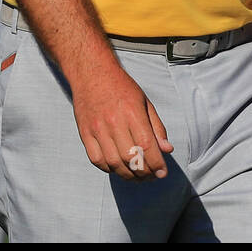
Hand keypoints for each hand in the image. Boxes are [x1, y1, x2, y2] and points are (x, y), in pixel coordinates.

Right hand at [68, 59, 173, 179]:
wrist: (92, 74)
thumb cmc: (121, 87)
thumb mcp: (145, 102)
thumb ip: (156, 127)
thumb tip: (166, 149)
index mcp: (132, 112)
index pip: (147, 145)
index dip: (156, 163)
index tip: (163, 172)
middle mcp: (114, 122)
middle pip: (130, 158)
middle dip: (144, 173)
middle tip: (151, 176)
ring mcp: (97, 129)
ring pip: (113, 163)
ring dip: (128, 175)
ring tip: (137, 176)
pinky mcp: (85, 133)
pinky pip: (97, 160)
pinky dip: (109, 169)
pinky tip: (118, 167)